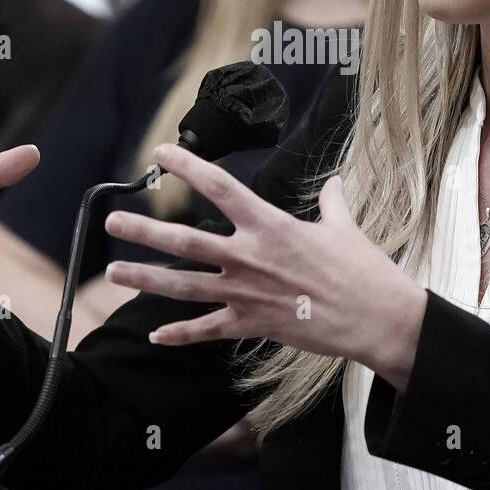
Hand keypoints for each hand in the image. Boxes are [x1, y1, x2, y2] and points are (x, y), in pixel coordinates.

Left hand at [103, 144, 427, 389]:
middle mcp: (249, 257)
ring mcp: (246, 293)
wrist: (376, 317)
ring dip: (146, 279)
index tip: (160, 154)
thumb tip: (335, 183)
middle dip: (144, 230)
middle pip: (184, 240)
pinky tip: (156, 335)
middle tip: (113, 222)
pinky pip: (207, 330)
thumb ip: (332, 202)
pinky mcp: (252, 325)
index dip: (185, 166)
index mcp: (270, 225)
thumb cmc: (363, 270)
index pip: (218, 186)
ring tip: (114, 274)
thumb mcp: (344, 227)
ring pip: (183, 286)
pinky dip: (180, 335)